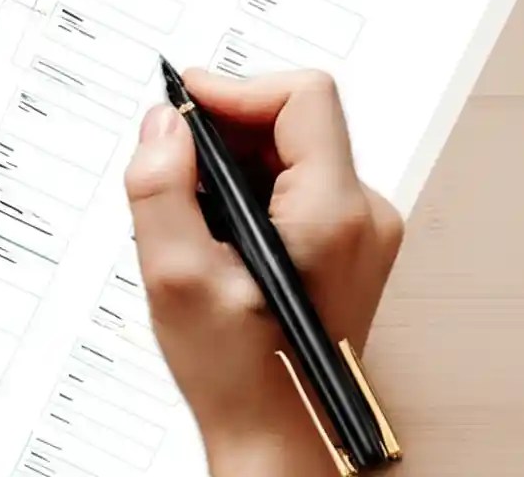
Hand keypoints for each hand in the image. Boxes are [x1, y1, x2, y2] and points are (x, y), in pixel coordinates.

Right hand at [124, 69, 403, 476]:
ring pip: (294, 149)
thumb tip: (162, 125)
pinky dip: (252, 185)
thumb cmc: (238, 373)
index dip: (236, 88)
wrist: (279, 434)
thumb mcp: (175, 277)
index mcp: (332, 215)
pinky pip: (298, 180)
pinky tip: (218, 229)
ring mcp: (361, 230)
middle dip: (226, 129)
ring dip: (235, 160)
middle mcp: (363, 214)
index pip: (303, 98)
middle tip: (174, 163)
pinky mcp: (348, 241)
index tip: (185, 101)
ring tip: (192, 207)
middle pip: (296, 119)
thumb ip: (161, 189)